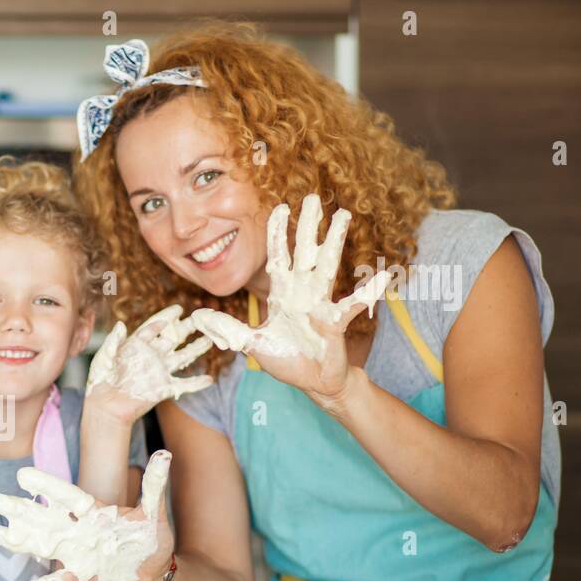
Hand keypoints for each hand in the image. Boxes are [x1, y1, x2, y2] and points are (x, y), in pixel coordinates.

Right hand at [0, 450, 175, 580]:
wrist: (154, 573)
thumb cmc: (152, 539)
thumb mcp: (154, 513)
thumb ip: (154, 484)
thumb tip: (164, 453)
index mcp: (94, 512)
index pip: (66, 496)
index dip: (46, 487)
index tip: (23, 475)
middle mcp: (78, 530)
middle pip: (44, 517)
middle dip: (20, 510)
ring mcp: (76, 553)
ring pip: (41, 545)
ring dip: (19, 541)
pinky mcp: (80, 576)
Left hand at [85, 305, 213, 424]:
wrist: (105, 407)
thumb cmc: (100, 382)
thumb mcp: (103, 358)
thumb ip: (112, 342)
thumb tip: (120, 325)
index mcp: (137, 345)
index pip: (155, 327)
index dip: (166, 317)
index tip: (178, 310)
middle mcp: (151, 356)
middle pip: (173, 338)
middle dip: (187, 327)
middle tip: (202, 317)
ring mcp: (159, 371)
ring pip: (183, 357)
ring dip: (197, 348)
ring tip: (210, 339)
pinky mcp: (163, 389)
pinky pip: (183, 385)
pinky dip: (196, 383)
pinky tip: (209, 380)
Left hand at [188, 194, 390, 401]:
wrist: (313, 382)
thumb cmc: (287, 360)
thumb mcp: (250, 343)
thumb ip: (227, 328)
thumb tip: (198, 315)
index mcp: (283, 294)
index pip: (278, 257)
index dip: (278, 234)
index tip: (281, 208)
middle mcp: (302, 293)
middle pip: (304, 253)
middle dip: (307, 226)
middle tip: (313, 197)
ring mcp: (320, 305)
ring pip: (327, 266)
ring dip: (334, 241)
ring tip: (343, 215)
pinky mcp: (334, 322)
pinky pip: (351, 304)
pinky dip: (367, 292)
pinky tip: (382, 276)